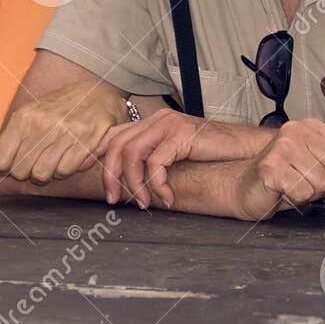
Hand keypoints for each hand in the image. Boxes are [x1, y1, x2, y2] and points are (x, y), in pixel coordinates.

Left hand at [0, 81, 126, 187]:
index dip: (6, 167)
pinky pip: (65, 171)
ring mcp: (65, 132)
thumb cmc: (55, 111)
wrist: (97, 94)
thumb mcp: (24, 121)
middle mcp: (43, 124)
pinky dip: (64, 169)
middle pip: (21, 172)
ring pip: (42, 175)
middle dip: (27, 171)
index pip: (0, 160)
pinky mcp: (86, 141)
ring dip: (46, 172)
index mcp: (23, 117)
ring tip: (52, 158)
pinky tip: (68, 155)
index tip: (15, 160)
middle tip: (37, 158)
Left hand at [94, 110, 270, 208]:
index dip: (95, 152)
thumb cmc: (211, 156)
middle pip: (117, 145)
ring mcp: (168, 124)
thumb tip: (128, 183)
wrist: (242, 149)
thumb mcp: (176, 157)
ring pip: (132, 154)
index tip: (82, 172)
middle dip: (109, 176)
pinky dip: (158, 185)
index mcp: (153, 123)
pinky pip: (156, 163)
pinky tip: (168, 199)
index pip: (114, 134)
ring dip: (134, 185)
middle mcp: (157, 120)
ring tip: (144, 204)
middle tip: (113, 201)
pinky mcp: (181, 134)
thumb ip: (154, 161)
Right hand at [233, 118, 324, 220]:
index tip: (322, 178)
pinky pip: (302, 193)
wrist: (247, 189)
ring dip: (309, 193)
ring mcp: (282, 146)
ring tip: (293, 186)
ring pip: (321, 183)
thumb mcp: (321, 169)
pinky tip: (283, 191)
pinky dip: (295, 200)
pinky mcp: (271, 167)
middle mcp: (296, 130)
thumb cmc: (285, 179)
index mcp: (312, 126)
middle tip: (305, 184)